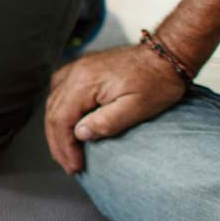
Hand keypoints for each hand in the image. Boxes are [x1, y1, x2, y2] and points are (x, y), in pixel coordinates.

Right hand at [44, 43, 187, 174]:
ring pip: (53, 102)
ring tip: (65, 151)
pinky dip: (59, 111)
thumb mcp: (137, 108)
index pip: (61, 119)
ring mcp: (77, 68)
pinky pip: (60, 91)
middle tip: (69, 165)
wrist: (166, 55)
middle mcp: (75, 72)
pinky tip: (66, 123)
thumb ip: (106, 122)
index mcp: (84, 82)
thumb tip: (79, 134)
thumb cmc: (157, 81)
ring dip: (57, 129)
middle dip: (58, 143)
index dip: (64, 146)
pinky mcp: (83, 68)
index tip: (75, 166)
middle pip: (53, 112)